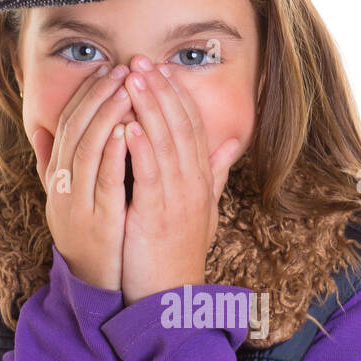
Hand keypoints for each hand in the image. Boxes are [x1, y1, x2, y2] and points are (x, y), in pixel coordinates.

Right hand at [29, 66, 133, 290]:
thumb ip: (56, 163)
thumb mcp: (68, 196)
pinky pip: (104, 182)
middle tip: (121, 70)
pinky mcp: (98, 222)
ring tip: (126, 89)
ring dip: (106, 116)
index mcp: (58, 176)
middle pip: (76, 130)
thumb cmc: (89, 234)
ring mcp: (78, 204)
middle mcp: (62, 186)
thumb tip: (41, 130)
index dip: (86, 94)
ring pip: (87, 150)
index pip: (68, 123)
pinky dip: (114, 154)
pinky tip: (126, 132)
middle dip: (98, 96)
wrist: (94, 285)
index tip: (107, 70)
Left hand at [120, 59, 241, 305]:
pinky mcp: (158, 217)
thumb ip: (213, 173)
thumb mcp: (202, 209)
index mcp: (200, 181)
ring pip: (165, 144)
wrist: (172, 299)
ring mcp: (178, 200)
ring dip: (149, 108)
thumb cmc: (178, 254)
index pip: (192, 127)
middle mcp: (194, 185)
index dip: (177, 96)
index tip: (161, 70)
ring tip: (133, 79)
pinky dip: (141, 149)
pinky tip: (129, 126)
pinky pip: (151, 176)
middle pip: (180, 127)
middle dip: (160, 91)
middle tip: (141, 61)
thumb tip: (231, 144)